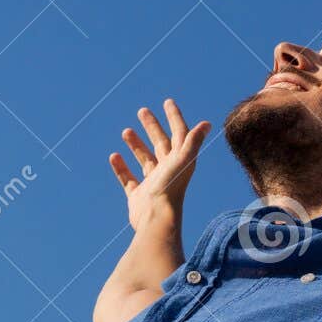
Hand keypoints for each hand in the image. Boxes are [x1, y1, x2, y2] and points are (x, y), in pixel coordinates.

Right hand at [108, 101, 209, 231]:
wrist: (157, 220)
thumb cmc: (171, 188)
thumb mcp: (183, 161)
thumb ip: (193, 141)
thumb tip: (208, 123)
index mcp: (181, 161)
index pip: (180, 134)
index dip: (175, 118)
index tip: (167, 102)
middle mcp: (168, 171)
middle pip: (161, 144)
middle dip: (153, 127)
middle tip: (142, 110)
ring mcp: (153, 184)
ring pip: (145, 159)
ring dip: (136, 145)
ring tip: (126, 130)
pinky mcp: (138, 196)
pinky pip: (128, 179)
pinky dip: (121, 167)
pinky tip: (114, 156)